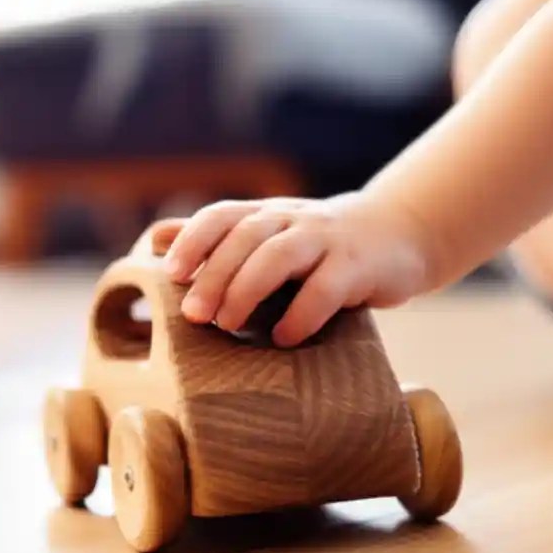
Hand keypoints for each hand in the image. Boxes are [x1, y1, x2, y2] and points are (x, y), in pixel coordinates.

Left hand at [160, 192, 432, 346]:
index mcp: (266, 214)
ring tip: (228, 325)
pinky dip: (301, 314)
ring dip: (247, 289)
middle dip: (213, 274)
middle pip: (244, 237)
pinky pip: (325, 287)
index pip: (220, 215)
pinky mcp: (358, 265)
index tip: (169, 273)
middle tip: (194, 314)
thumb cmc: (320, 246)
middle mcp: (292, 219)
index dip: (192, 240)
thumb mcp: (269, 237)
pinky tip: (285, 338)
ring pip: (279, 255)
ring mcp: (326, 239)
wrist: (399, 233)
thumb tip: (154, 240)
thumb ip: (217, 240)